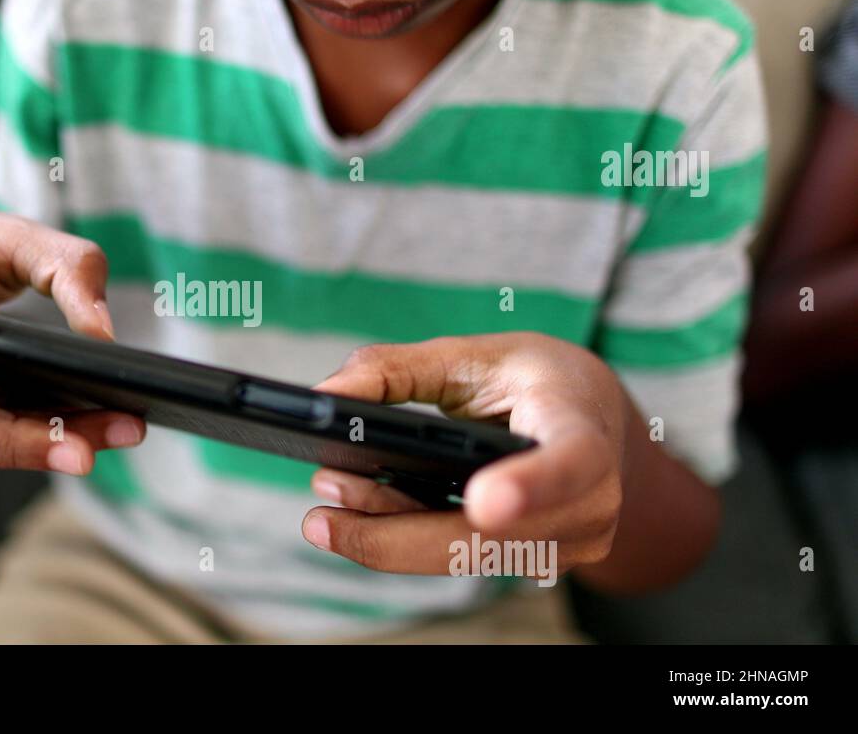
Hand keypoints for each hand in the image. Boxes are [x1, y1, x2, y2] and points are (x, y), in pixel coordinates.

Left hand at [301, 333, 626, 580]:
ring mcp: (564, 543)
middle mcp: (589, 501)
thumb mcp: (472, 354)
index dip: (532, 487)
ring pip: (463, 556)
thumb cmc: (534, 379)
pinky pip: (459, 559)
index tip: (481, 503)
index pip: (572, 463)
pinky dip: (403, 536)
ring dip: (387, 536)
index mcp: (583, 429)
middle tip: (323, 519)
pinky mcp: (530, 560)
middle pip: (490, 536)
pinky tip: (357, 515)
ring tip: (325, 510)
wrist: (592, 421)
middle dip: (398, 533)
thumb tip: (323, 395)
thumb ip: (396, 368)